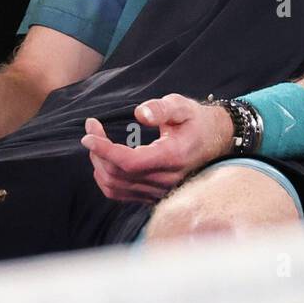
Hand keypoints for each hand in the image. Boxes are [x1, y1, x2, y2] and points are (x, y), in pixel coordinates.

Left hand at [80, 94, 234, 202]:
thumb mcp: (182, 107)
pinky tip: (105, 160)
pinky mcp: (153, 195)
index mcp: (172, 157)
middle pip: (118, 174)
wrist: (215, 141)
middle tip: (92, 128)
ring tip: (96, 142)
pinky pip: (120, 194)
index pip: (130, 162)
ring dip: (99, 165)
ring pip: (115, 187)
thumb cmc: (195, 121)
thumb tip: (139, 113)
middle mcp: (165, 180)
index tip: (88, 134)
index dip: (105, 150)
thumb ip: (161, 109)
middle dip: (98, 151)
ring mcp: (158, 191)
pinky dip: (106, 178)